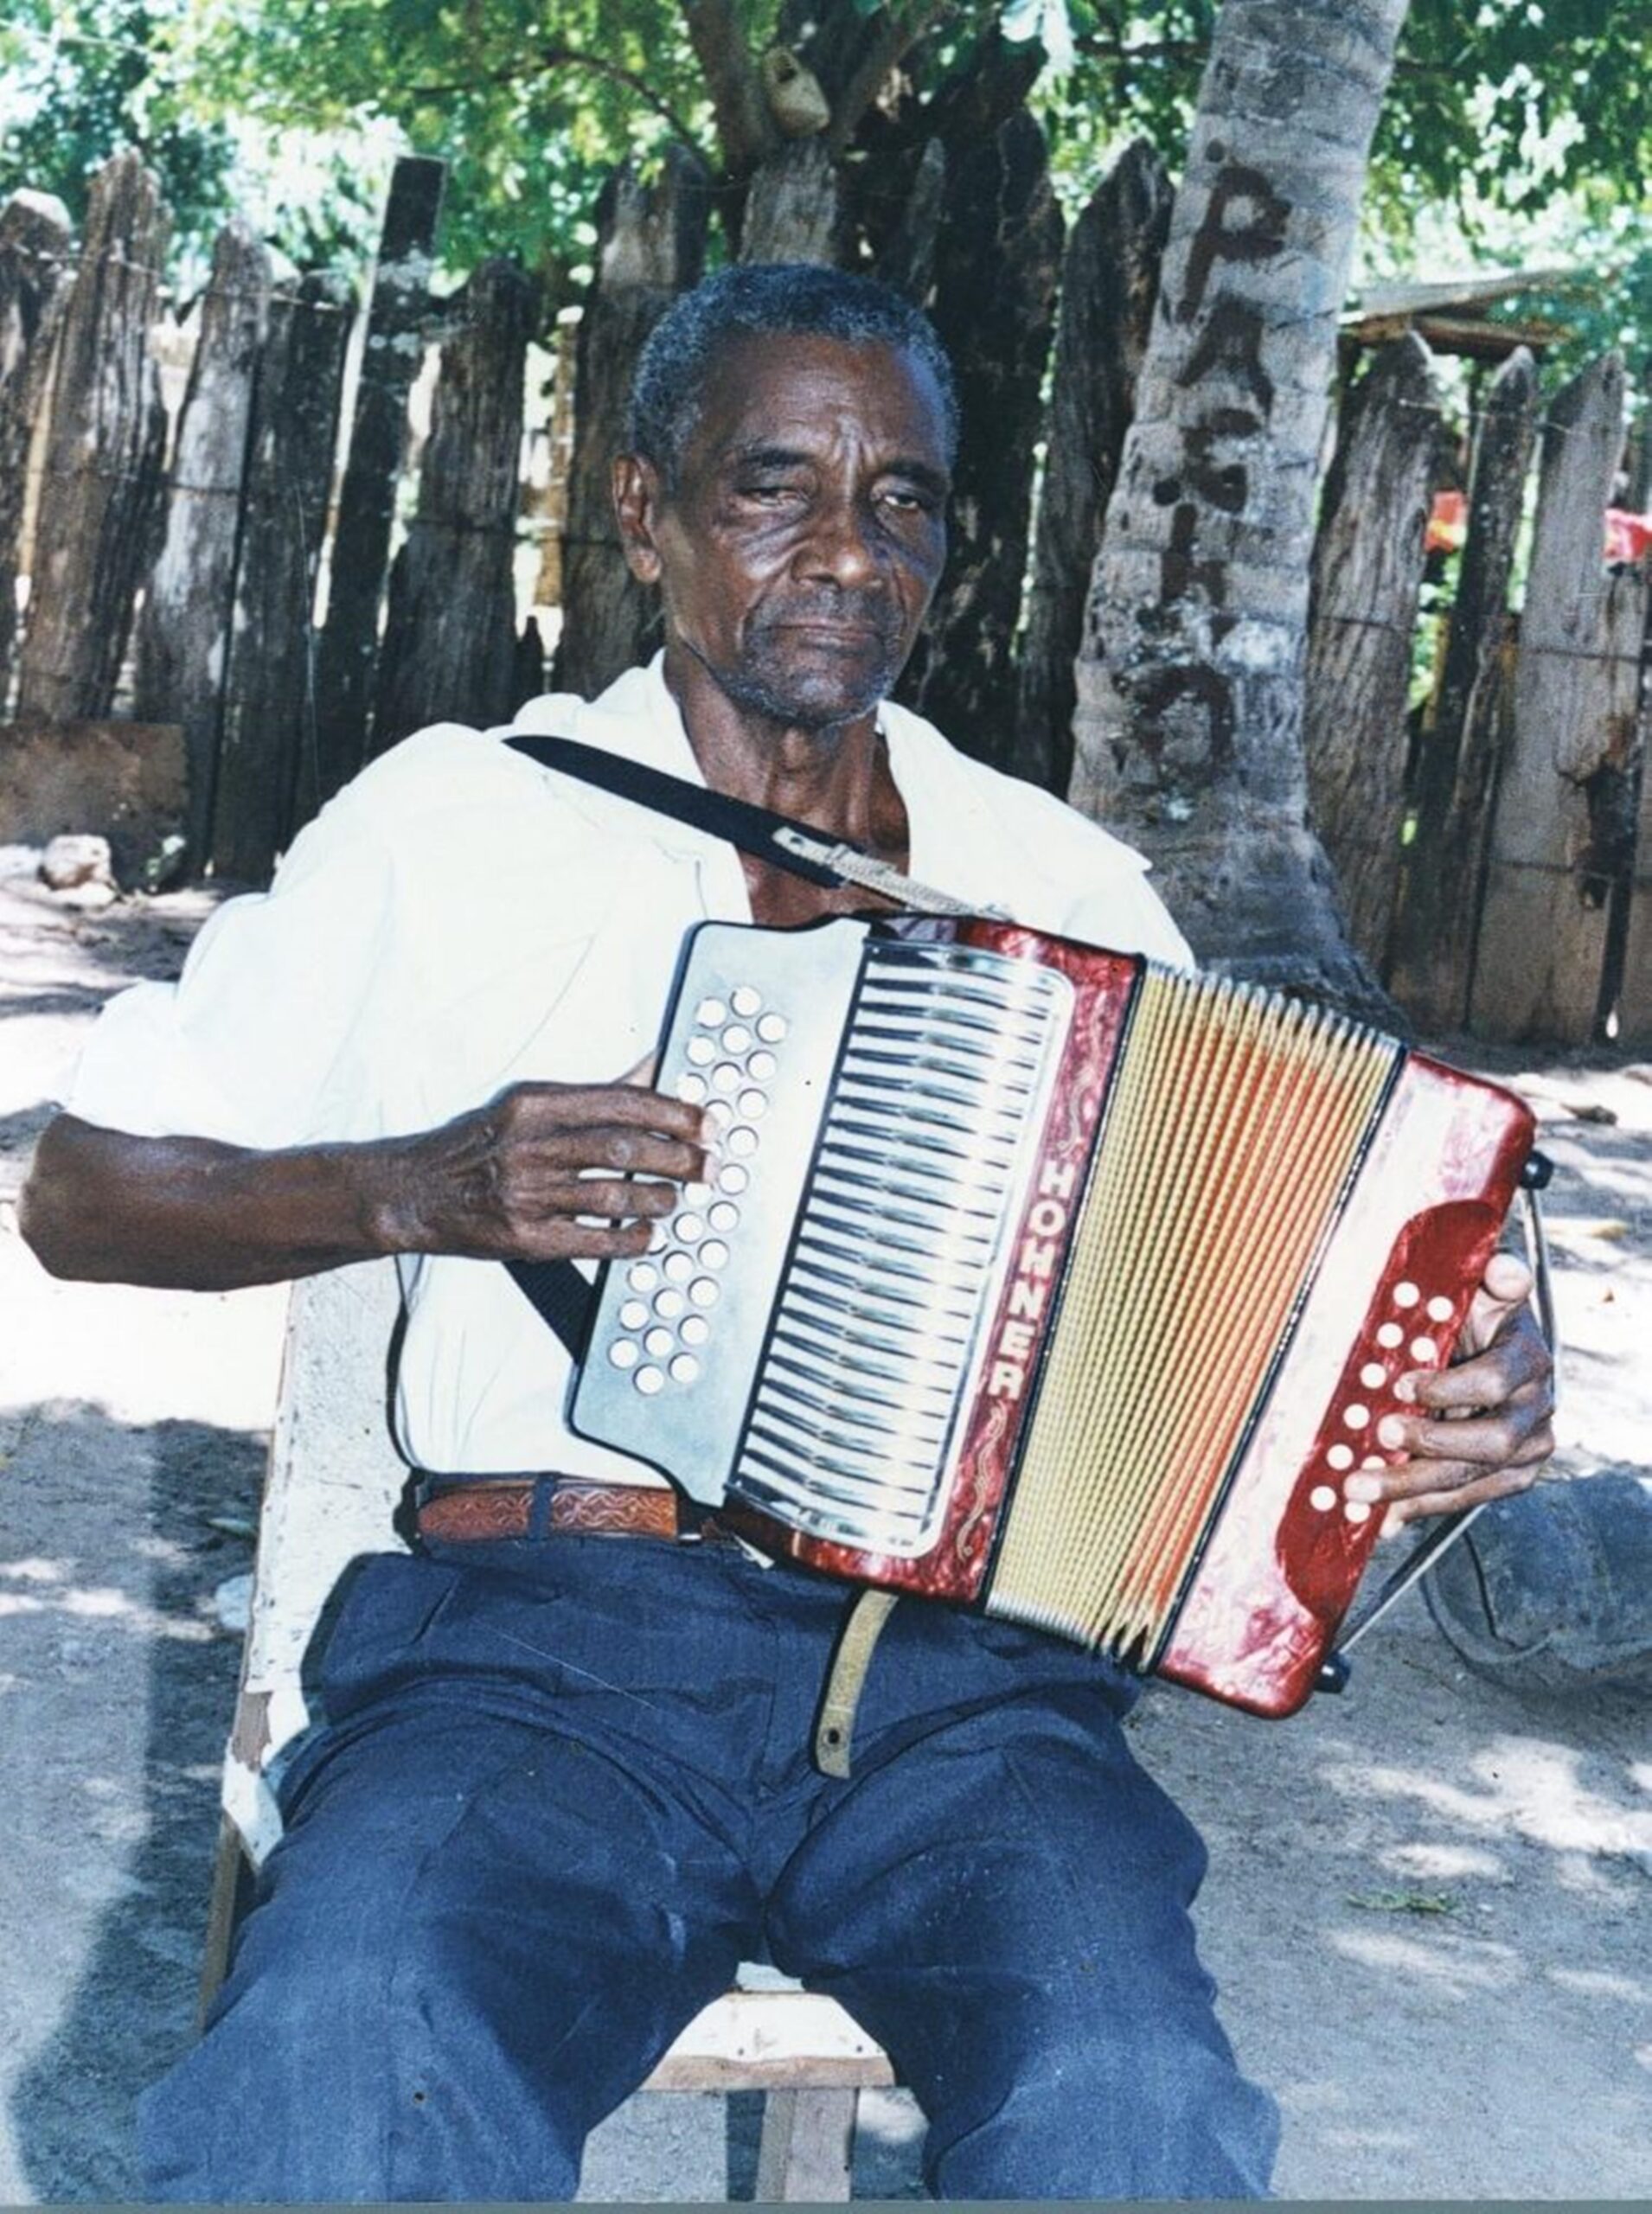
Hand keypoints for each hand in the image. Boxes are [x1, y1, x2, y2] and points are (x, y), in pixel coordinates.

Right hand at [382, 1073, 706, 1263]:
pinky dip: (628, 1240)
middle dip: (679, 1159)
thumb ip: (593, 1093)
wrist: (414, 1191)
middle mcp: (531, 1146)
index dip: (672, 1114)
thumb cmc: (477, 1145)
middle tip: (710, 1167)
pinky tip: (647, 1235)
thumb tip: (653, 1069)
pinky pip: (591, 1241)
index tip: (706, 1124)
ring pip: (613, 1196)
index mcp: (535, 1105)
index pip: (620, 1103)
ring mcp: (526, 1194)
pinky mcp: (523, 1237)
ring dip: (658, 1199)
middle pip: (624, 1148)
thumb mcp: (528, 1105)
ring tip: (677, 1199)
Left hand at [1341, 1251, 1554, 1531]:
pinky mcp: (1508, 1476)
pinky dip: (1420, 1509)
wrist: (1483, 1346)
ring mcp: (1527, 1447)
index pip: (1498, 1379)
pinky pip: (1465, 1499)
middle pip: (1490, 1441)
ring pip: (1474, 1479)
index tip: (1401, 1383)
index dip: (1451, 1387)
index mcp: (1527, 1356)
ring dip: (1413, 1488)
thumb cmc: (1470, 1317)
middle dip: (1429, 1446)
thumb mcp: (1478, 1288)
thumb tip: (1503, 1270)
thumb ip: (1492, 1278)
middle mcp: (1537, 1406)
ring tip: (1361, 1488)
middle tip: (1377, 1438)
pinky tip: (1382, 1518)